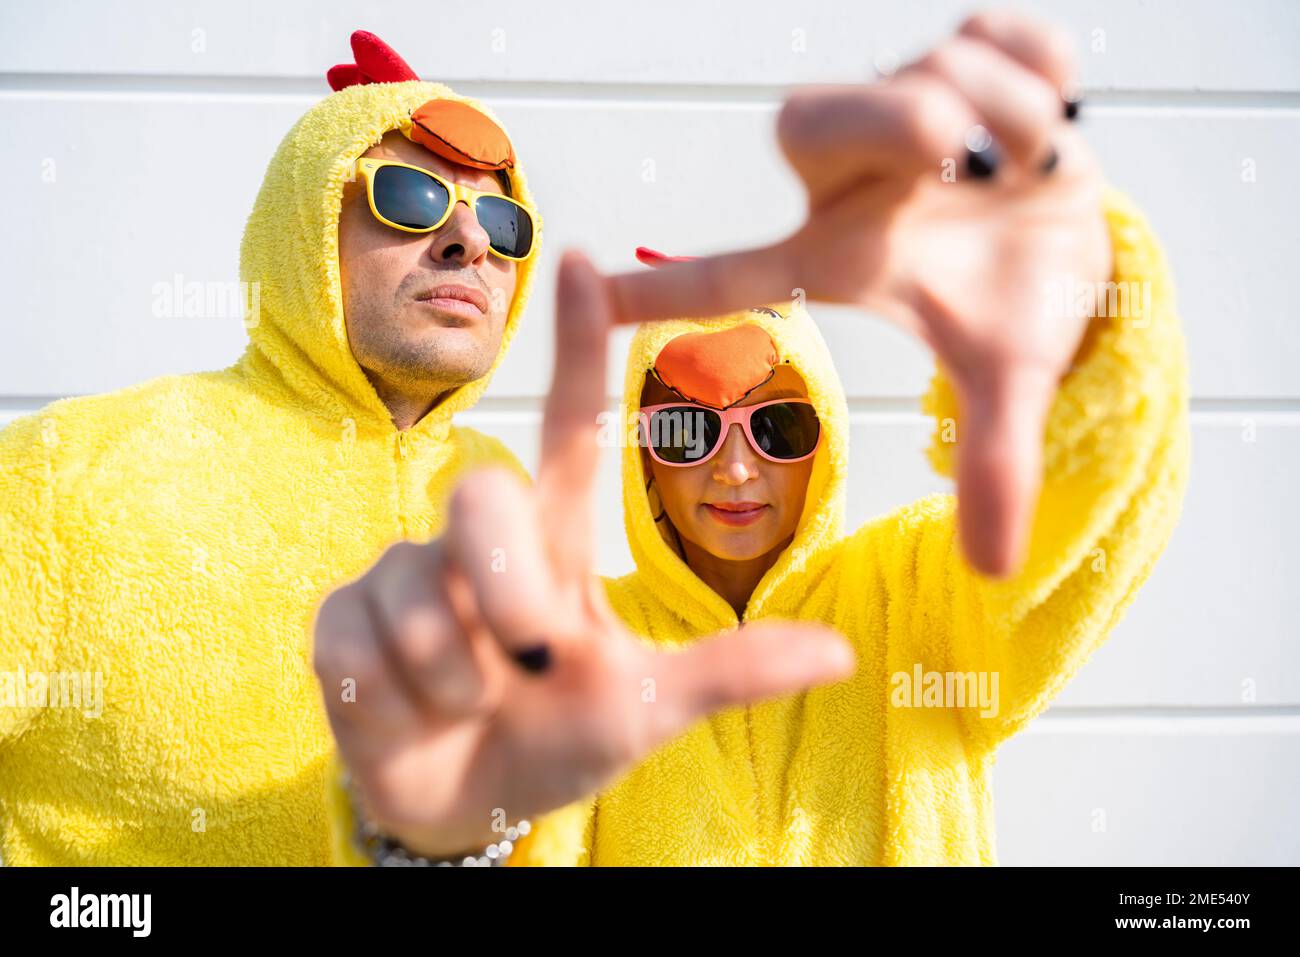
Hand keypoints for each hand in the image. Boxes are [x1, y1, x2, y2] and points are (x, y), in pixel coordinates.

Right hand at [313, 252, 855, 857]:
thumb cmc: (563, 739)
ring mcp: (403, 575)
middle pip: (483, 496)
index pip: (566, 430)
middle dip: (506, 584)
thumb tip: (843, 653)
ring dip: (457, 678)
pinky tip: (410, 713)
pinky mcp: (339, 618)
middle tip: (527, 661)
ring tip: (469, 704)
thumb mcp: (651, 708)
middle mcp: (475, 542)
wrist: (467, 806)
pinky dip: (399, 700)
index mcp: (554, 545)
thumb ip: (731, 672)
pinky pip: (361, 643)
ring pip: (423, 596)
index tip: (587, 262)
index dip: (576, 347)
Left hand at [606, 9, 1111, 576]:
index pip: (731, 274)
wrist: (1089, 229)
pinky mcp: (960, 46)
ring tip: (1024, 170)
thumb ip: (993, 463)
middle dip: (906, 128)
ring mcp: (900, 102)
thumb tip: (993, 569)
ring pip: (932, 78)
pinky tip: (1046, 117)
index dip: (661, 285)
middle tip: (970, 170)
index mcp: (840, 256)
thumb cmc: (1015, 300)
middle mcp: (850, 179)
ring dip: (1010, 125)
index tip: (582, 280)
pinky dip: (1044, 70)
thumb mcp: (1005, 376)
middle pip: (805, 126)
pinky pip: (1001, 32)